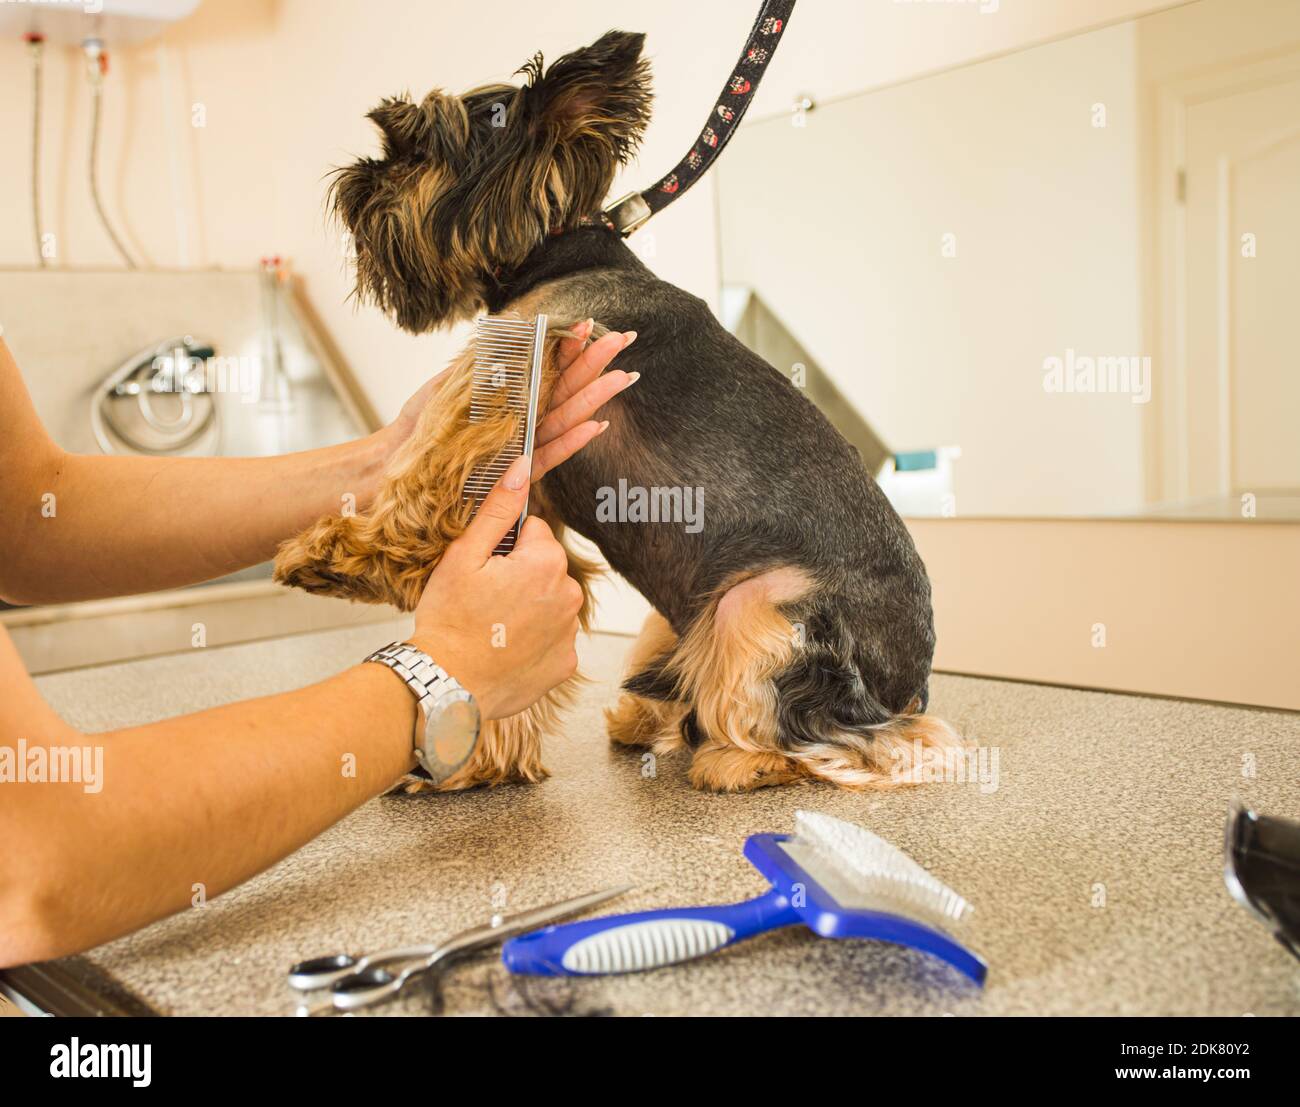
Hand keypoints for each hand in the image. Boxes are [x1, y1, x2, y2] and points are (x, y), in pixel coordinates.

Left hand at [383, 320, 638, 480]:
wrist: (398, 472)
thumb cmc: (419, 432)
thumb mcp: (442, 390)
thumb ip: (470, 369)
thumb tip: (493, 338)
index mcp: (509, 398)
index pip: (546, 367)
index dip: (568, 347)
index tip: (589, 323)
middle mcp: (522, 421)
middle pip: (566, 387)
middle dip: (595, 363)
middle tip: (623, 339)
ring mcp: (523, 447)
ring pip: (566, 417)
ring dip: (595, 397)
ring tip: (624, 377)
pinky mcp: (518, 475)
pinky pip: (550, 455)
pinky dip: (573, 441)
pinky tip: (597, 425)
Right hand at [410, 454, 583, 719]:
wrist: (446, 685)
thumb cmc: (449, 620)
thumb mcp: (464, 556)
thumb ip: (499, 509)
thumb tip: (522, 466)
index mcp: (547, 563)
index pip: (534, 533)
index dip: (505, 548)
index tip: (484, 569)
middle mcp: (570, 596)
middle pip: (546, 568)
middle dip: (519, 576)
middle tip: (483, 599)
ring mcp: (570, 633)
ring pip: (550, 603)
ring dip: (527, 608)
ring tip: (491, 627)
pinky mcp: (566, 663)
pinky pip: (553, 639)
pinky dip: (533, 642)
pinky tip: (504, 649)